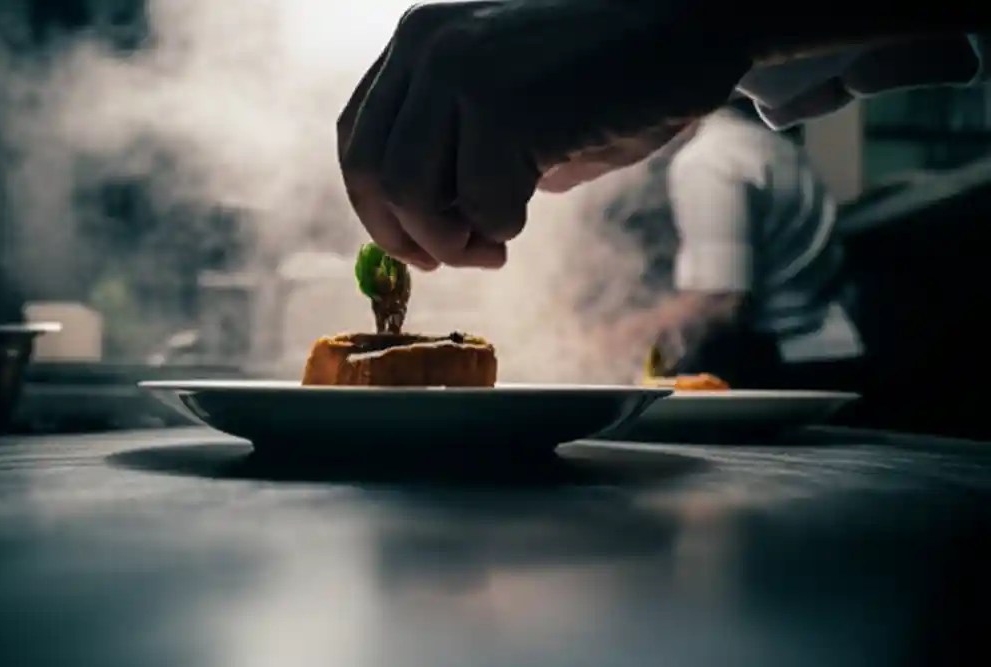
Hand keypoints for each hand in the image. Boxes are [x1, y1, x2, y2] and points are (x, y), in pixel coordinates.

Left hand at [338, 0, 752, 269]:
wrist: (692, 25)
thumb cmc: (609, 73)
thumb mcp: (509, 103)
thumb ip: (454, 151)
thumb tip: (419, 234)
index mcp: (419, 41)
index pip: (357, 139)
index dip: (377, 208)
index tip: (419, 246)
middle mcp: (426, 45)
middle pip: (370, 171)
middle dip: (408, 235)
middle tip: (462, 257)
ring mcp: (460, 68)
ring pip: (412, 194)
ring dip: (455, 240)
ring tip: (498, 241)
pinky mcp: (503, 103)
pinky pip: (480, 205)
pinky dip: (505, 226)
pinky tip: (538, 201)